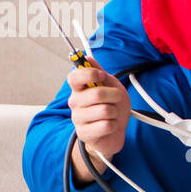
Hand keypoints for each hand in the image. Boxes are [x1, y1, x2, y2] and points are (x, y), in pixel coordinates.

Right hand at [66, 55, 129, 177]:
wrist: (115, 132)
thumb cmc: (112, 107)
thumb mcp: (111, 86)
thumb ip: (101, 73)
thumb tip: (88, 58)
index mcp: (79, 89)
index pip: (74, 77)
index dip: (89, 74)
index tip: (101, 76)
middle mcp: (75, 102)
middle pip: (97, 94)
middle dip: (115, 96)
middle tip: (116, 99)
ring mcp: (78, 119)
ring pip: (105, 110)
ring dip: (115, 112)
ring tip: (112, 114)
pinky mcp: (85, 133)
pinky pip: (107, 125)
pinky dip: (114, 125)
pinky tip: (110, 126)